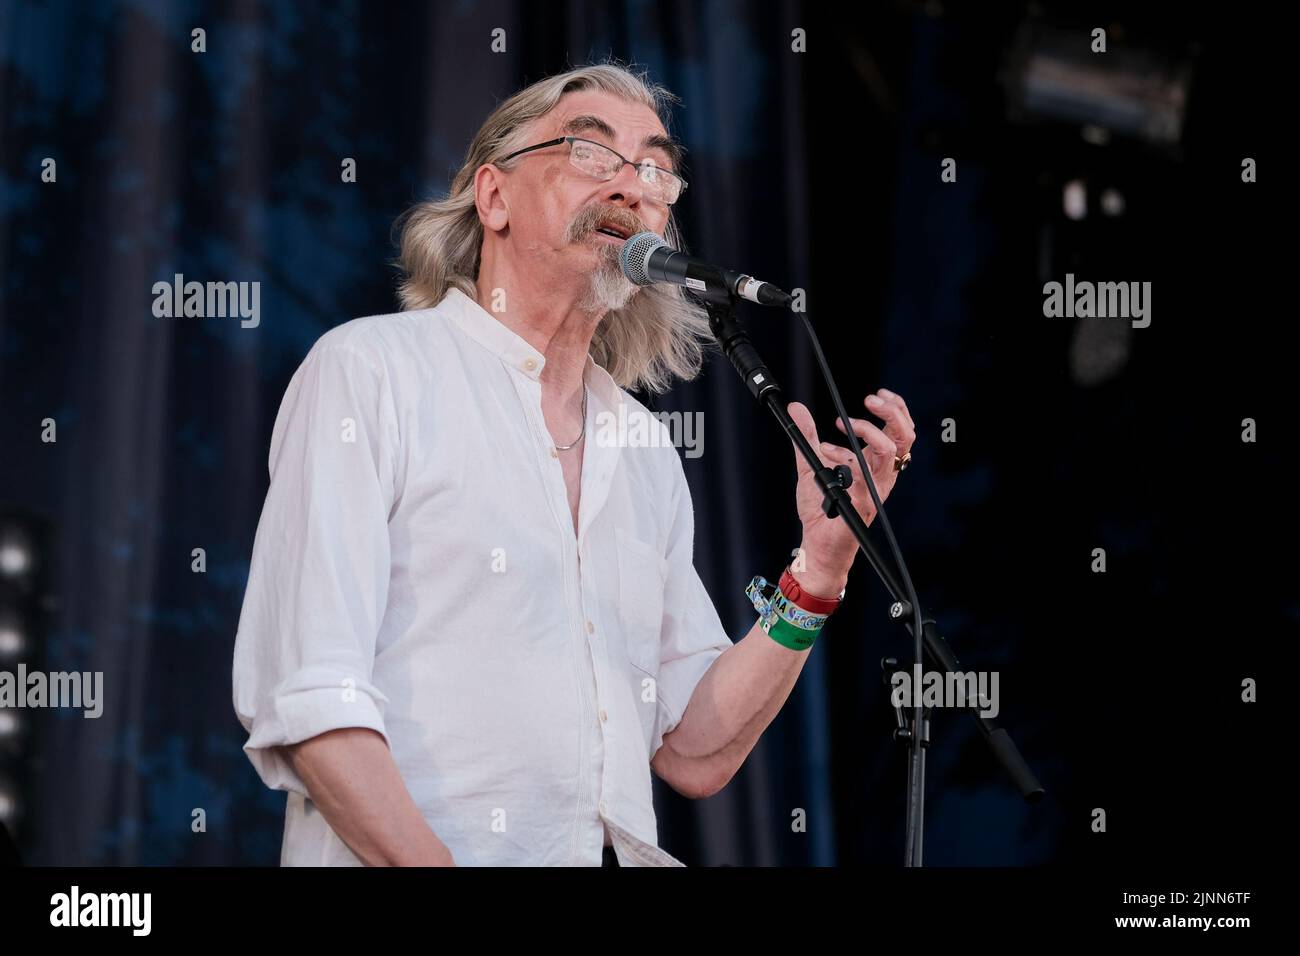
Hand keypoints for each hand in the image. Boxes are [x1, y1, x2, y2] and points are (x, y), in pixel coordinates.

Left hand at [788, 388, 915, 590]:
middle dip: (890, 411)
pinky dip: (842, 459)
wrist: (818, 541)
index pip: (901, 430)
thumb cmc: (821, 507)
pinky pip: (862, 475)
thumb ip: (806, 436)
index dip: (895, 407)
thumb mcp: (811, 462)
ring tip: (845, 424)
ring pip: (889, 451)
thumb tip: (797, 408)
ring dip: (867, 430)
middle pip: (904, 435)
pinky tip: (827, 456)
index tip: (877, 394)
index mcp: (876, 463)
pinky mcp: (863, 502)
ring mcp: (874, 488)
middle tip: (869, 399)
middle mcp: (881, 474)